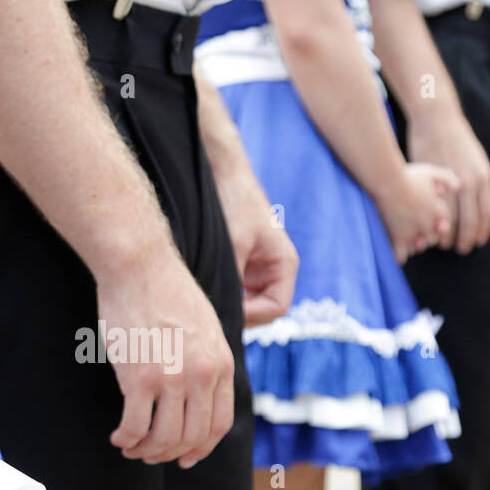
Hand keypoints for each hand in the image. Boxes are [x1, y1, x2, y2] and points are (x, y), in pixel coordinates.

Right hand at [97, 249, 235, 469]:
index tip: (186, 457)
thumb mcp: (206, 325)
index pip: (219, 423)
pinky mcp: (140, 379)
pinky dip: (127, 439)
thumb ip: (208, 359)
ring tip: (131, 448)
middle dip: (170, 453)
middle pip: (192, 436)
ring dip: (146, 451)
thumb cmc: (165, 290)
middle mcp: (202, 376)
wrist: (140, 265)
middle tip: (151, 455)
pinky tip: (119, 437)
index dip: (202, 448)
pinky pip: (136, 427)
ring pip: (165, 438)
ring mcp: (172, 379)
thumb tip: (200, 390)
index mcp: (221, 363)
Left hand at [219, 174, 298, 327]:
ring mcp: (256, 268)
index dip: (253, 317)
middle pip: (263, 310)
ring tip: (208, 305)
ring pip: (247, 303)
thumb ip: (233, 281)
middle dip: (241, 314)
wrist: (223, 173)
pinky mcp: (240, 264)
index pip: (277, 308)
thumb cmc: (235, 202)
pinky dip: (223, 294)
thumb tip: (223, 312)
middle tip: (213, 315)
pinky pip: (235, 290)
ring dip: (231, 305)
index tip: (227, 313)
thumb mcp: (234, 246)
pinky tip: (205, 293)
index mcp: (284, 264)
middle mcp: (274, 269)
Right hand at [374, 163, 456, 263]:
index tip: (426, 222)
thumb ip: (447, 178)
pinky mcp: (398, 239)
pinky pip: (401, 257)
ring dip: (411, 246)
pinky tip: (393, 247)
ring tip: (401, 236)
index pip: (445, 228)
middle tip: (412, 229)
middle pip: (432, 241)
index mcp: (438, 211)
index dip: (436, 227)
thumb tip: (457, 186)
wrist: (387, 181)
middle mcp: (429, 225)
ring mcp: (414, 233)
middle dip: (425, 237)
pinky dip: (398, 255)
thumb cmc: (407, 176)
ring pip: (417, 249)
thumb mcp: (430, 172)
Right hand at [406, 109, 489, 252]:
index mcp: (484, 176)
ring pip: (451, 217)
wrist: (436, 120)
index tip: (477, 242)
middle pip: (471, 219)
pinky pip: (435, 209)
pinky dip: (434, 223)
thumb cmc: (455, 140)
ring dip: (448, 234)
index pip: (487, 212)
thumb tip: (474, 205)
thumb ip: (476, 183)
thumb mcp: (474, 160)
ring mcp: (451, 182)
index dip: (482, 231)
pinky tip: (431, 229)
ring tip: (444, 244)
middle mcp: (472, 181)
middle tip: (461, 249)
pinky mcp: (433, 181)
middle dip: (466, 238)